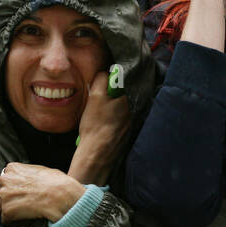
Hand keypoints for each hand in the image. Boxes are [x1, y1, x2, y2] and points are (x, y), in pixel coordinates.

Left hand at [0, 162, 84, 223]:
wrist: (61, 196)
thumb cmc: (57, 183)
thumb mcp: (42, 170)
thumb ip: (28, 175)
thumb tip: (28, 181)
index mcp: (13, 169)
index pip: (6, 180)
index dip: (15, 189)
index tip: (23, 194)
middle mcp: (5, 180)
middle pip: (2, 194)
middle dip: (12, 201)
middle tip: (26, 205)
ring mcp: (4, 196)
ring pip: (1, 208)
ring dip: (12, 212)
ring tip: (27, 213)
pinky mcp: (7, 211)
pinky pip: (6, 220)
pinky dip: (16, 222)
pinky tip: (28, 218)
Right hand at [67, 69, 130, 185]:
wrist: (97, 154)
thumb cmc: (95, 124)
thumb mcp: (95, 97)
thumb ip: (101, 80)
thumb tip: (105, 72)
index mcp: (126, 99)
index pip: (120, 82)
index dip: (107, 83)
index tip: (99, 87)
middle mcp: (131, 111)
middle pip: (118, 97)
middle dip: (107, 98)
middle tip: (94, 104)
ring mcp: (129, 124)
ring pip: (117, 111)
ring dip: (108, 111)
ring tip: (95, 118)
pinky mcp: (124, 135)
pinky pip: (116, 123)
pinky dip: (109, 123)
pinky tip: (99, 128)